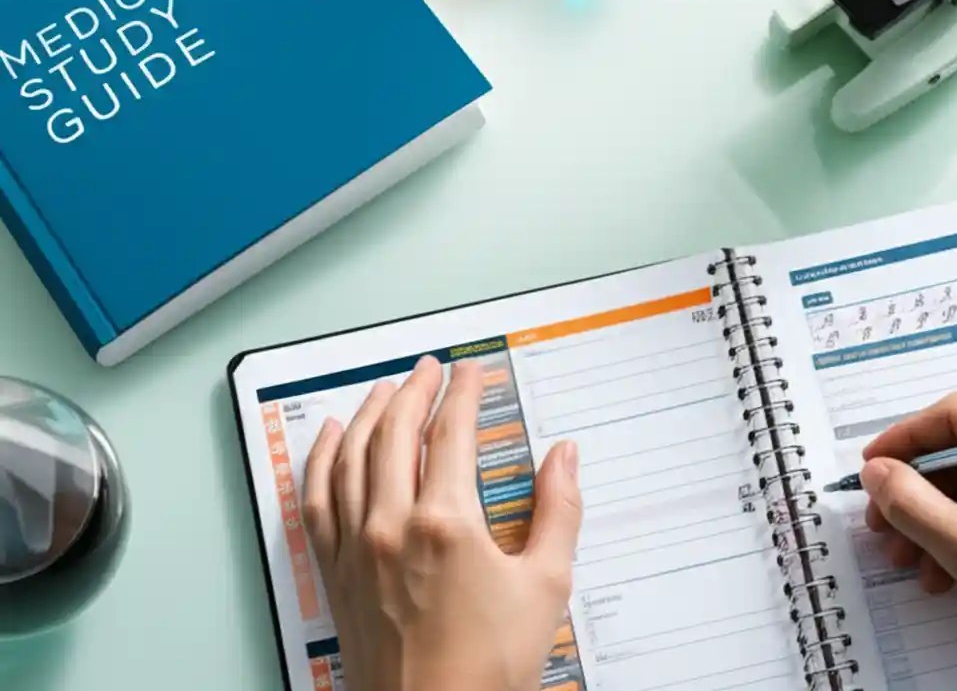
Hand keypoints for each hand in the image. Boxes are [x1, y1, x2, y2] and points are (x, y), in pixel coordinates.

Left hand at [302, 358, 582, 690]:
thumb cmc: (489, 667)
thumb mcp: (546, 586)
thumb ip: (559, 510)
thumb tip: (565, 457)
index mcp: (446, 524)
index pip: (452, 432)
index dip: (464, 392)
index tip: (473, 373)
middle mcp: (391, 526)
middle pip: (395, 432)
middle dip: (415, 390)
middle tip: (431, 370)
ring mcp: (356, 548)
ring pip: (350, 456)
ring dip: (368, 413)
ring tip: (386, 390)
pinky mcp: (336, 572)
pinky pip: (316, 500)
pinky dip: (321, 459)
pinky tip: (329, 438)